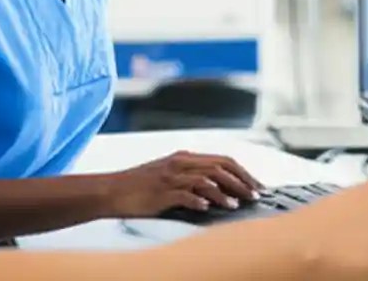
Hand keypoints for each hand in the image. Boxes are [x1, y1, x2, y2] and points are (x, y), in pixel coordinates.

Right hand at [102, 150, 264, 217]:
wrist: (110, 190)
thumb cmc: (139, 186)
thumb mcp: (167, 174)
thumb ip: (190, 178)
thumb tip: (219, 191)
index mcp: (183, 158)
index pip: (222, 160)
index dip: (243, 172)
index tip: (257, 186)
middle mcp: (179, 164)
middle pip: (219, 167)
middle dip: (241, 181)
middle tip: (255, 195)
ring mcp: (169, 178)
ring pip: (205, 180)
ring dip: (224, 192)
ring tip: (236, 205)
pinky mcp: (160, 192)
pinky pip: (184, 195)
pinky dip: (199, 201)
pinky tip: (208, 208)